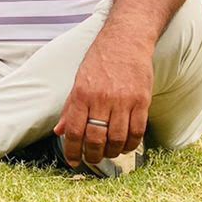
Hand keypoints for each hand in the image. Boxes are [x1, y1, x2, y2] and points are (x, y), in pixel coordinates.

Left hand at [55, 32, 152, 168]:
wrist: (126, 40)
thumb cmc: (100, 60)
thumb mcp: (78, 81)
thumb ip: (70, 108)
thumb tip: (59, 131)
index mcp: (81, 94)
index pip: (74, 131)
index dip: (72, 151)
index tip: (73, 161)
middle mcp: (101, 99)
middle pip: (96, 139)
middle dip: (92, 155)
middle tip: (92, 159)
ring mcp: (123, 100)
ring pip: (117, 139)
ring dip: (112, 152)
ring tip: (109, 153)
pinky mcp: (142, 100)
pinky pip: (137, 131)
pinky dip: (131, 144)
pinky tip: (126, 146)